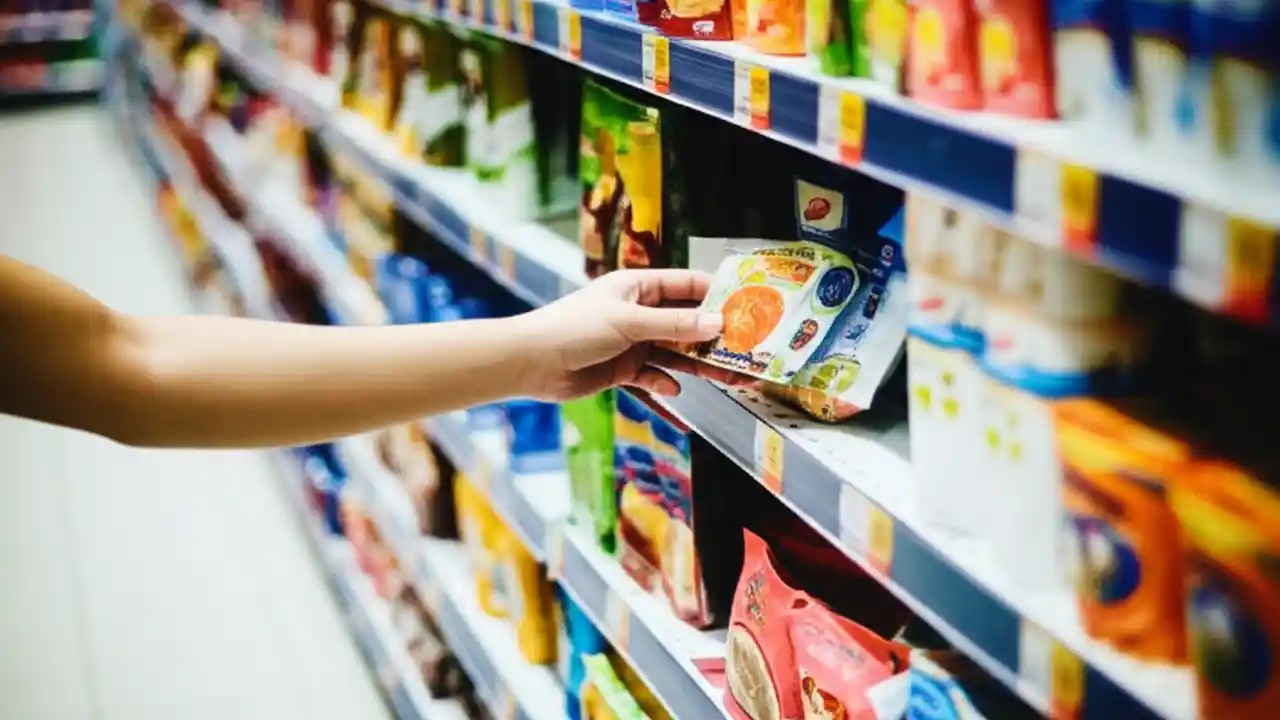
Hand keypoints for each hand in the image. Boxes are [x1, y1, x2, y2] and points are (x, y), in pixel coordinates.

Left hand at [522, 269, 750, 399]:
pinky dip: (664, 384)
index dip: (718, 295)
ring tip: (730, 378)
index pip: (688, 286)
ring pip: (676, 354)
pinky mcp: (623, 369)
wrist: (533, 362)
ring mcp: (633, 342)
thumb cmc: (573, 328)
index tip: (749, 306)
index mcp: (639, 287)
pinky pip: (653, 377)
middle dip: (715, 338)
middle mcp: (639, 313)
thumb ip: (675, 325)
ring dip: (700, 366)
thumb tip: (717, 324)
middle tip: (746, 351)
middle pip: (687, 324)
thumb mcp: (629, 322)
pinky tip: (674, 391)